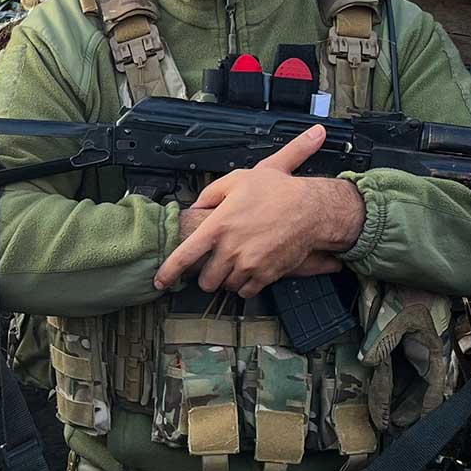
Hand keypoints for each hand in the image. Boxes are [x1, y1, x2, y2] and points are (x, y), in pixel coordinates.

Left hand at [154, 125, 365, 296]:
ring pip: (226, 286)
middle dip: (206, 275)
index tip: (159, 281)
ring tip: (236, 263)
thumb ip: (211, 193)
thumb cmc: (277, 191)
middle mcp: (231, 249)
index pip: (184, 256)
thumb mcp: (239, 179)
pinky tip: (250, 270)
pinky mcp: (266, 276)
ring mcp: (249, 265)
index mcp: (219, 225)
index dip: (168, 272)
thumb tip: (196, 205)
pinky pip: (246, 291)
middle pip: (205, 279)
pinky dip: (245, 285)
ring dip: (227, 279)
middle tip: (213, 265)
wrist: (311, 209)